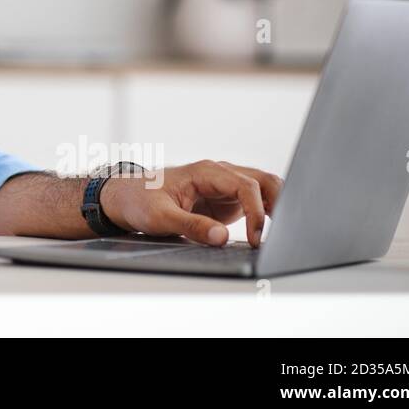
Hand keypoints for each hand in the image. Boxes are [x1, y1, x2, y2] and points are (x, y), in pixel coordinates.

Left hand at [99, 160, 283, 246]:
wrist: (126, 197)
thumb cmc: (139, 201)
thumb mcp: (160, 217)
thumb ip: (191, 226)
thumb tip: (221, 238)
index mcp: (205, 171)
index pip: (245, 185)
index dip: (256, 212)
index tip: (256, 238)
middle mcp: (219, 174)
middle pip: (263, 180)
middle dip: (279, 203)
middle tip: (282, 232)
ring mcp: (224, 185)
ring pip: (263, 187)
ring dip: (277, 205)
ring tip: (283, 232)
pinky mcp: (226, 199)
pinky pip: (255, 200)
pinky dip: (268, 211)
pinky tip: (272, 229)